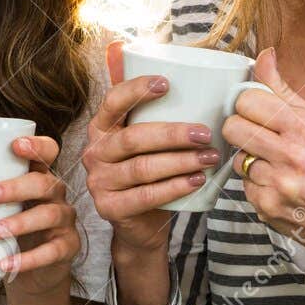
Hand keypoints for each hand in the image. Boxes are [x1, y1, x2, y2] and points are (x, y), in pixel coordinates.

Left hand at [0, 118, 81, 293]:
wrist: (29, 269)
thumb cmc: (8, 220)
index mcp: (37, 173)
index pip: (48, 150)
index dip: (36, 145)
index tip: (15, 145)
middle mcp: (55, 193)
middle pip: (44, 183)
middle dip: (16, 187)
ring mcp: (63, 221)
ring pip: (48, 215)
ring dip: (19, 223)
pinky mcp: (66, 248)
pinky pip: (51, 251)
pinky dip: (28, 259)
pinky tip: (7, 265)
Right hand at [83, 41, 221, 254]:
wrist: (140, 223)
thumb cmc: (150, 173)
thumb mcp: (149, 142)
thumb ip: (161, 115)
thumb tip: (202, 80)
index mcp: (102, 127)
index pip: (112, 101)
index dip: (136, 90)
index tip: (167, 83)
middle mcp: (94, 152)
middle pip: (134, 138)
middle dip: (173, 134)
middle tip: (206, 133)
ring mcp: (99, 182)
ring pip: (143, 167)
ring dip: (180, 161)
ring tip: (209, 158)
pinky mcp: (110, 208)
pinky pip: (146, 195)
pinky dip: (175, 187)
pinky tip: (197, 181)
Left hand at [223, 48, 304, 263]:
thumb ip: (283, 91)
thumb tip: (264, 54)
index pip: (249, 100)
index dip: (246, 105)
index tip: (254, 112)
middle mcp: (292, 153)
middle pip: (233, 126)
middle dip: (239, 130)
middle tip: (255, 137)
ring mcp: (278, 182)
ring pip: (236, 157)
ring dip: (249, 161)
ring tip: (274, 166)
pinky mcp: (266, 206)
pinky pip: (243, 185)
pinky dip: (255, 185)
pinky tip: (277, 187)